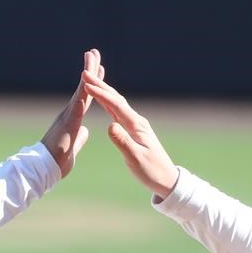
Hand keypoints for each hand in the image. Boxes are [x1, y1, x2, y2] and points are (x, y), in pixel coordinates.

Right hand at [40, 48, 99, 177]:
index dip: (94, 83)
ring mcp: (68, 116)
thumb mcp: (73, 147)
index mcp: (73, 118)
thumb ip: (79, 138)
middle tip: (94, 52)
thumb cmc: (56, 161)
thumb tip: (85, 131)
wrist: (42, 169)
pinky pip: (77, 105)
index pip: (87, 97)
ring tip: (92, 56)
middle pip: (84, 87)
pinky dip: (83, 93)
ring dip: (87, 73)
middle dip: (90, 69)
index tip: (99, 68)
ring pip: (81, 90)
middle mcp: (70, 113)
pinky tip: (87, 81)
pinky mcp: (68, 123)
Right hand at [81, 70, 177, 199]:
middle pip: (116, 99)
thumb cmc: (151, 171)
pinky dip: (108, 103)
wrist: (166, 179)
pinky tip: (102, 100)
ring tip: (90, 82)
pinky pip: (117, 113)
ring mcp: (135, 125)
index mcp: (136, 125)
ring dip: (103, 92)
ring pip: (116, 104)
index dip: (101, 93)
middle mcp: (136, 121)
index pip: (115, 105)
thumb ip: (122, 141)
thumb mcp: (135, 158)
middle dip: (100, 86)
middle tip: (85, 73)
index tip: (86, 84)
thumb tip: (110, 125)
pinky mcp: (133, 131)